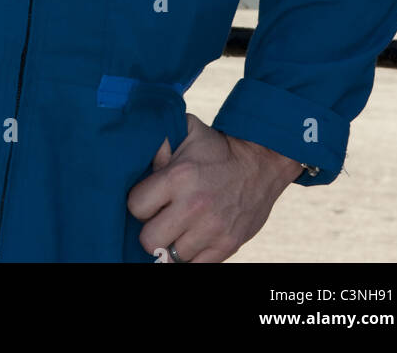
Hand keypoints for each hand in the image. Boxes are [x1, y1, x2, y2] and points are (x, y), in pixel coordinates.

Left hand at [126, 112, 302, 262]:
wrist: (261, 163)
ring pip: (171, 258)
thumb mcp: (187, 131)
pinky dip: (190, 256)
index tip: (148, 198)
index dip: (138, 203)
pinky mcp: (228, 246)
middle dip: (150, 229)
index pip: (135, 207)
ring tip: (178, 227)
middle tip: (160, 218)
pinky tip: (191, 239)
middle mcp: (194, 206)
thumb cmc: (216, 148)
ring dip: (171, 244)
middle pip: (149, 241)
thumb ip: (159, 141)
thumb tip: (136, 155)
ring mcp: (213, 230)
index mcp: (179, 177)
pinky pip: (196, 266)